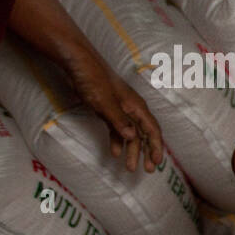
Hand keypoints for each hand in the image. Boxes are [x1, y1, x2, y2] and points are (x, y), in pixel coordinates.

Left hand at [62, 50, 165, 172]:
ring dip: (131, 151)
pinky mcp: (108, 110)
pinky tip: (114, 153)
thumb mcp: (105, 102)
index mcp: (136, 107)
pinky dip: (117, 142)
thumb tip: (132, 137)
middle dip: (147, 153)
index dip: (156, 147)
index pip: (152, 130)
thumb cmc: (94, 80)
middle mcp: (132, 109)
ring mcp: (120, 110)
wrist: (78, 64)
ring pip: (130, 134)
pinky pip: (117, 130)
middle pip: (144, 135)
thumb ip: (119, 120)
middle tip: (146, 170)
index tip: (156, 163)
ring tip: (129, 168)